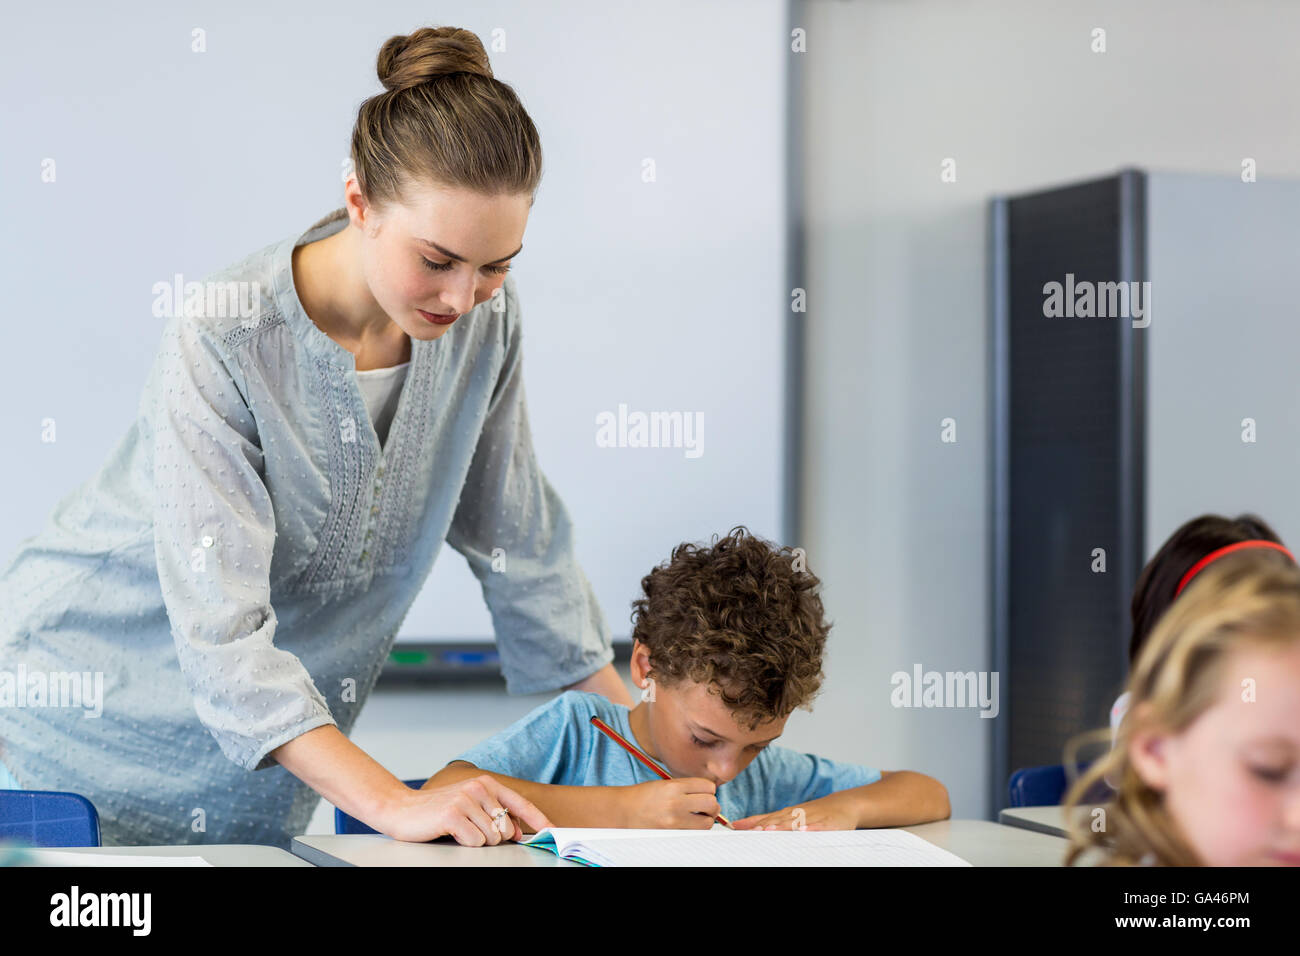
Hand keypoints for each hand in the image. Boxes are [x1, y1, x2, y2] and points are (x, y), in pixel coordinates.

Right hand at [378, 774, 552, 845]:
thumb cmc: (438, 811)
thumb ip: (495, 814)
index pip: (520, 804)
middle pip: (506, 829)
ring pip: (491, 838)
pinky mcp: (454, 814)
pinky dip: (464, 843)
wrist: (401, 810)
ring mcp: (466, 799)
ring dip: (475, 841)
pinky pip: (475, 842)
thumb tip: (517, 831)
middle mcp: (479, 788)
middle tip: (468, 829)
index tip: (554, 832)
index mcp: (486, 783)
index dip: (539, 820)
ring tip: (457, 830)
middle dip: (491, 837)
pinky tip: (450, 832)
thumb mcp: (470, 807)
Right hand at [618, 778, 720, 828]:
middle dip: (711, 805)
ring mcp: (674, 822)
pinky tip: (688, 825)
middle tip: (704, 806)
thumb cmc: (644, 796)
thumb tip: (709, 793)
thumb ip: (687, 787)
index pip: (708, 786)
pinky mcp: (673, 835)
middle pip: (712, 803)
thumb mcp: (665, 784)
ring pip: (708, 822)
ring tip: (697, 817)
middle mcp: (676, 803)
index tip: (703, 792)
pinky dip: (696, 830)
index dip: (708, 790)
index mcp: (674, 787)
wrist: (623, 812)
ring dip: (706, 820)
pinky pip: (695, 834)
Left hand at [731, 795, 858, 830]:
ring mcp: (813, 818)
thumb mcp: (790, 816)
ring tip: (770, 830)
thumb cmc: (813, 814)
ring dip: (783, 826)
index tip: (736, 827)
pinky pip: (820, 827)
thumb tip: (739, 825)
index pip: (766, 818)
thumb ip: (768, 820)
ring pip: (796, 822)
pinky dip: (812, 828)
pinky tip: (804, 830)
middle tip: (750, 831)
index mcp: (787, 814)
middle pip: (778, 820)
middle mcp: (797, 814)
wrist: (843, 805)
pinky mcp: (829, 824)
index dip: (752, 823)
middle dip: (764, 825)